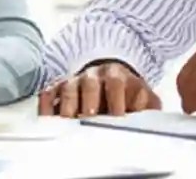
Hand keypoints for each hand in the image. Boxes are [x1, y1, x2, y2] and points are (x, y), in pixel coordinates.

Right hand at [38, 61, 160, 117]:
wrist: (108, 75)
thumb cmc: (125, 92)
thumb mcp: (142, 96)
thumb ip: (148, 105)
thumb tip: (150, 117)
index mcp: (115, 75)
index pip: (115, 83)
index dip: (116, 99)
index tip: (118, 117)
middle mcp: (92, 75)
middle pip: (89, 84)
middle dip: (89, 101)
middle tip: (89, 118)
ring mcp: (73, 81)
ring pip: (67, 88)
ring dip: (67, 104)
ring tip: (68, 121)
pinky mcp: (57, 89)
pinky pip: (48, 93)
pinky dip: (46, 104)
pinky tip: (46, 117)